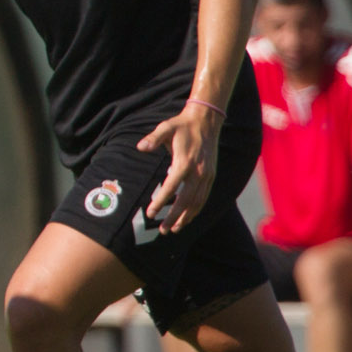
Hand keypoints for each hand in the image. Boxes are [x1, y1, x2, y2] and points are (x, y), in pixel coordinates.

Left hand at [135, 104, 221, 233]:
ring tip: (174, 229)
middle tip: (162, 230)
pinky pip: (204, 197)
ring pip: (197, 202)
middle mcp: (198, 172)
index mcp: (185, 162)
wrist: (206, 121)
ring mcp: (207, 175)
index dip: (161, 201)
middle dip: (174, 217)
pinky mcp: (211, 176)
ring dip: (186, 217)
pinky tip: (187, 218)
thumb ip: (153, 138)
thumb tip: (140, 147)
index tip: (150, 213)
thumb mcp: (165, 127)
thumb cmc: (181, 126)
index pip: (171, 187)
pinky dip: (196, 210)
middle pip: (186, 200)